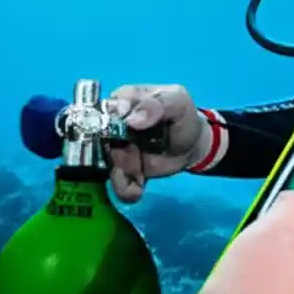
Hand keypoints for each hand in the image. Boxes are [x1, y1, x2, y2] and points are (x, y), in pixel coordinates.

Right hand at [106, 84, 211, 201]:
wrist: (193, 144)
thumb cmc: (182, 116)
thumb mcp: (177, 101)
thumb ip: (157, 104)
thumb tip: (132, 120)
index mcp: (123, 102)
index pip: (103, 109)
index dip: (108, 121)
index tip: (127, 128)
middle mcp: (114, 127)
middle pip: (100, 141)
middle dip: (114, 153)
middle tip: (130, 161)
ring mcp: (118, 150)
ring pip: (108, 164)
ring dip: (120, 175)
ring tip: (136, 182)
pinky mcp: (127, 170)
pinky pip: (119, 183)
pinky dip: (125, 190)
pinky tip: (137, 192)